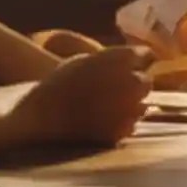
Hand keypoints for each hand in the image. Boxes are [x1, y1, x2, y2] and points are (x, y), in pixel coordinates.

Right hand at [0, 45, 154, 162]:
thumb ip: (116, 58)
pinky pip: (130, 125)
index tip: (130, 67)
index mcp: (124, 59)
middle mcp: (133, 81)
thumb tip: (139, 59)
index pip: (146, 56)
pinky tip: (102, 121)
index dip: (138, 61)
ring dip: (130, 105)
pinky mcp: (122, 130)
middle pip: (145, 82)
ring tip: (105, 107)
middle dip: (134, 84)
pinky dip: (121, 124)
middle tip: (114, 89)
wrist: (41, 113)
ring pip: (141, 105)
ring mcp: (130, 108)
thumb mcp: (88, 59)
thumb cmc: (60, 82)